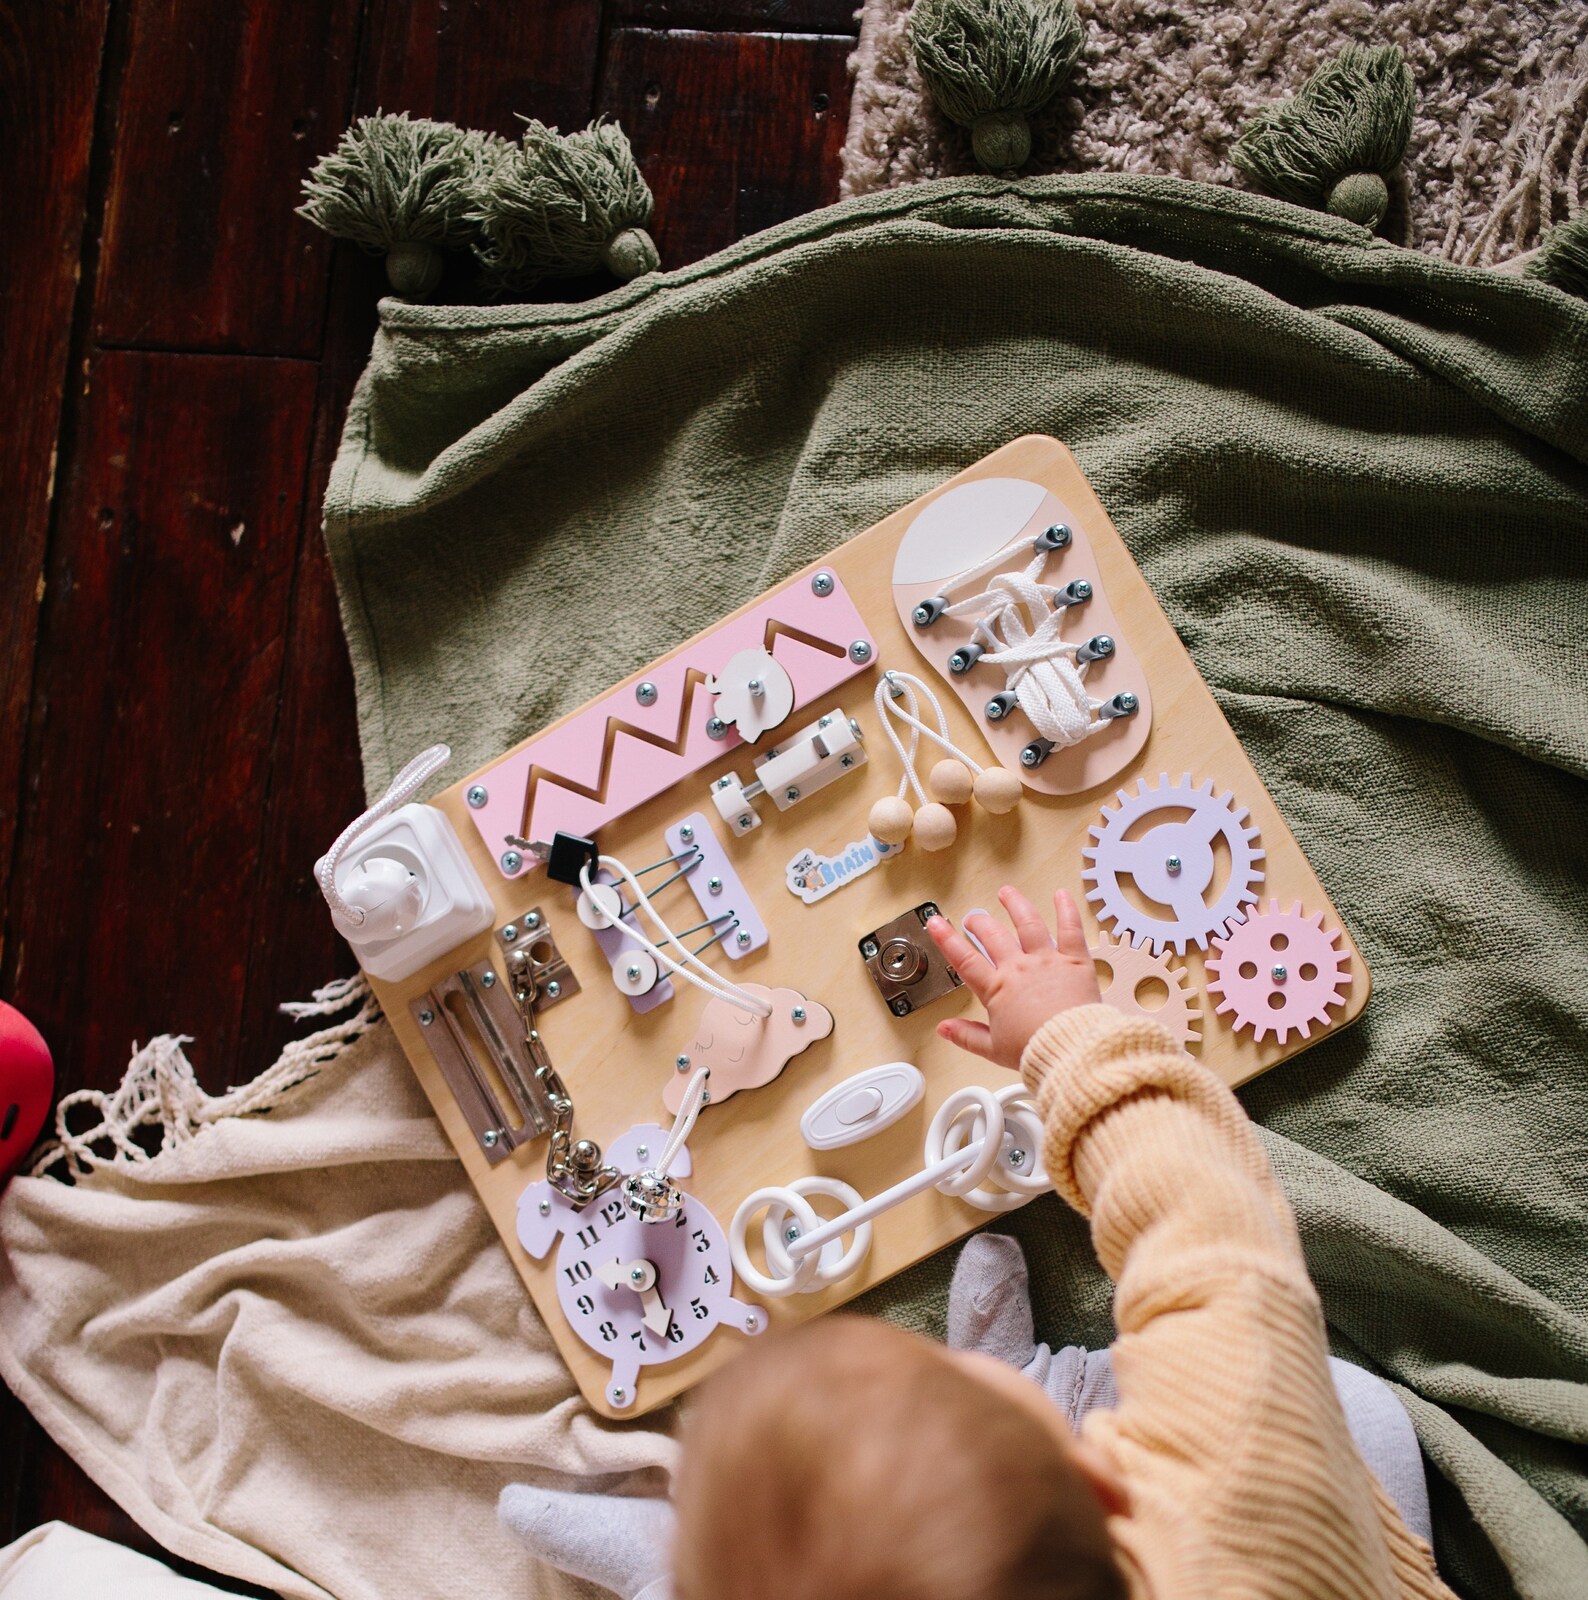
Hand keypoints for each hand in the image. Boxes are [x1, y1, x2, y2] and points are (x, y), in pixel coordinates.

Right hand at [926, 887, 1099, 1071]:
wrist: (1071, 1050)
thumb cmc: (1036, 1051)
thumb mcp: (993, 1049)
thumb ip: (966, 1035)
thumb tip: (944, 1029)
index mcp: (997, 990)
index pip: (965, 959)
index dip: (947, 939)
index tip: (936, 923)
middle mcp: (1019, 968)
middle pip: (993, 936)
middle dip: (980, 922)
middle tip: (974, 918)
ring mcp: (1046, 961)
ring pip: (1028, 923)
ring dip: (1015, 905)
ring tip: (1007, 893)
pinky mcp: (1074, 960)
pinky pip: (1070, 929)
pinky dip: (1066, 910)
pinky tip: (1061, 895)